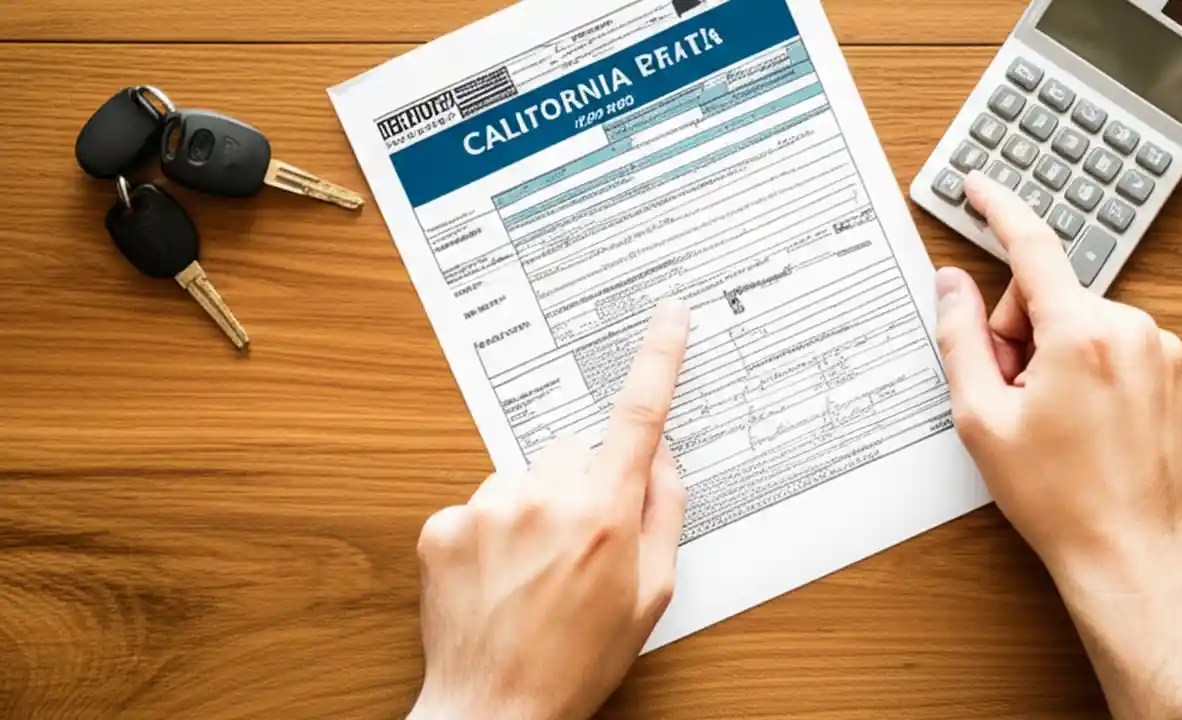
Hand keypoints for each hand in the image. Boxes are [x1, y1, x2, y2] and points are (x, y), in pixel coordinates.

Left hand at [409, 299, 690, 719]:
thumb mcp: (650, 596)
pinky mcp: (443, 523)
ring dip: (531, 507)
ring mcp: (487, 507)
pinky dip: (489, 529)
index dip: (658, 358)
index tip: (669, 316)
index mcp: (606, 515)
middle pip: (572, 451)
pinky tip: (496, 575)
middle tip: (578, 546)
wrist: (495, 711)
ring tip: (532, 571)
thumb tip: (660, 454)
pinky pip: (479, 501)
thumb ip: (663, 512)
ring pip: (523, 475)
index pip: (639, 417)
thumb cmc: (579, 661)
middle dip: (581, 483)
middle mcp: (545, 499)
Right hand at [935, 172, 1181, 589]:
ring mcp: (1159, 348)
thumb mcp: (980, 416)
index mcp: (1081, 335)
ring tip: (1047, 413)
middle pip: (1046, 295)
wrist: (1125, 550)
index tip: (979, 186)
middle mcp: (1131, 329)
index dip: (998, 209)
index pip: (1032, 247)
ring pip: (1077, 318)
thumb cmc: (1055, 494)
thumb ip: (958, 337)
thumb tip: (950, 283)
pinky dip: (1083, 363)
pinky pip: (1110, 338)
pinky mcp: (1173, 366)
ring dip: (1050, 352)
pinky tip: (1077, 413)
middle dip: (1016, 335)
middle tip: (1011, 395)